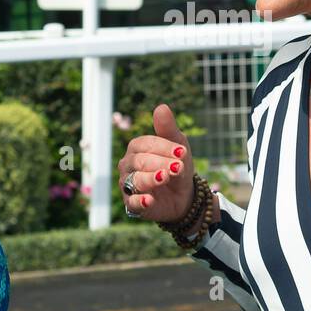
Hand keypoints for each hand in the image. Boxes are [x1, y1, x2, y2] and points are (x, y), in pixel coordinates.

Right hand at [116, 103, 194, 222]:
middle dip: (160, 163)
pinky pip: (132, 202)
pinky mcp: (132, 204)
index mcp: (136, 147)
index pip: (146, 144)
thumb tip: (161, 107)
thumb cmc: (176, 164)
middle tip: (178, 166)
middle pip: (140, 161)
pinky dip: (139, 201)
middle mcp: (128, 165)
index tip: (182, 152)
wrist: (183, 194)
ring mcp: (128, 184)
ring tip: (166, 177)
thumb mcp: (178, 145)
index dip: (164, 147)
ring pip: (135, 180)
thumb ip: (168, 128)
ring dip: (152, 178)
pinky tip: (149, 200)